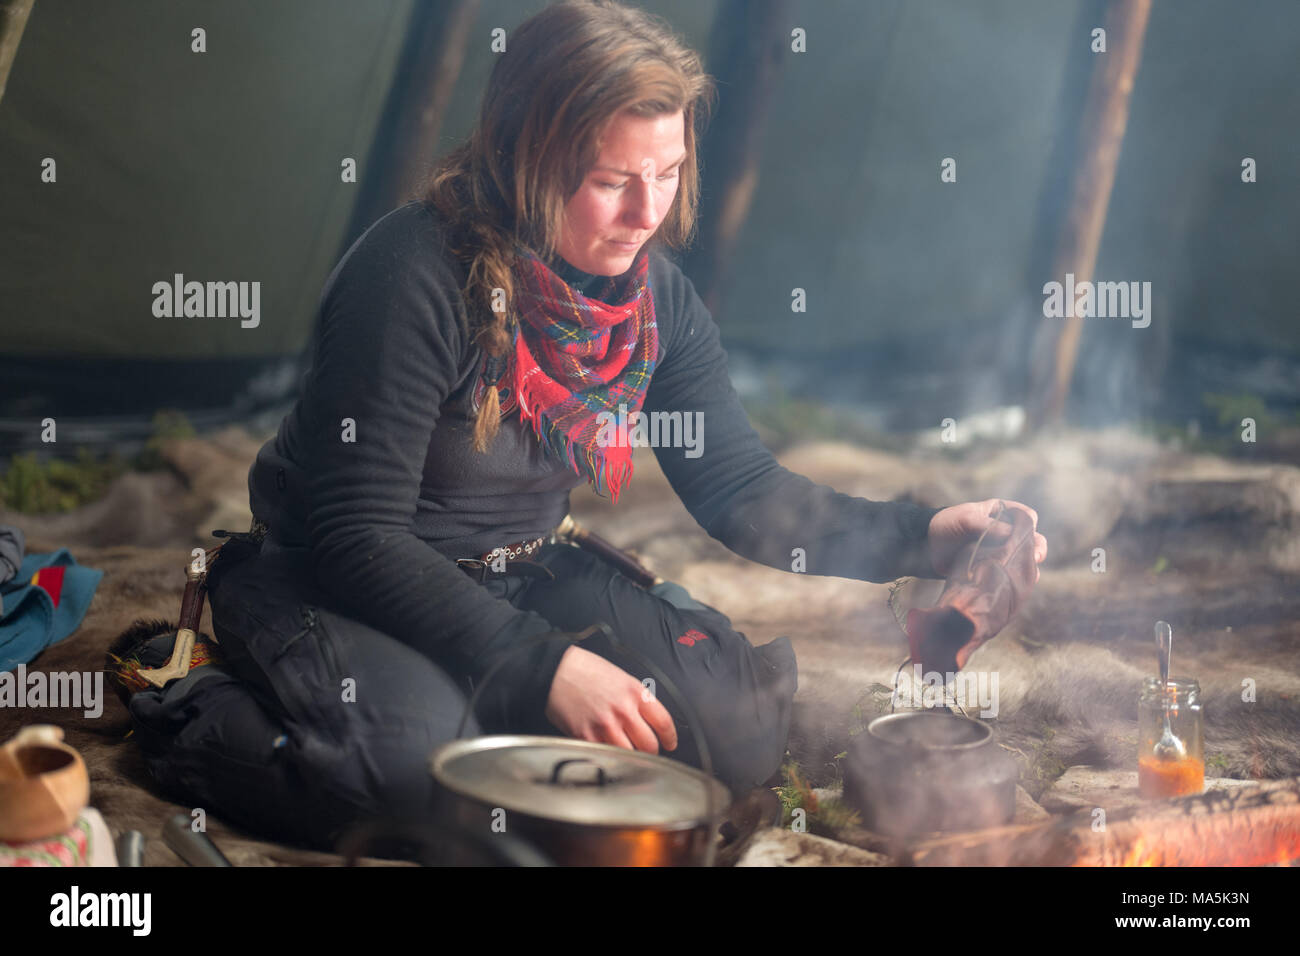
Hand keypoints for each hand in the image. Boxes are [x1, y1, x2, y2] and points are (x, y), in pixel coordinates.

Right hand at [544, 644, 677, 753]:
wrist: (556, 671)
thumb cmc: (585, 670)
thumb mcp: (620, 677)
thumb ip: (635, 699)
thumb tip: (646, 721)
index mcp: (635, 692)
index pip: (664, 722)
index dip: (670, 738)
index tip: (670, 744)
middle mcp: (623, 710)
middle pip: (649, 745)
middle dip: (651, 752)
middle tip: (647, 752)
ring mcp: (605, 725)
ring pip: (630, 755)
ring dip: (631, 758)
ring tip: (628, 755)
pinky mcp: (587, 737)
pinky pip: (606, 756)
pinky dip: (610, 758)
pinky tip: (608, 754)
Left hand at [927, 498, 1047, 580]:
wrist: (926, 547)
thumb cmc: (945, 525)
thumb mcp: (965, 519)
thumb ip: (988, 525)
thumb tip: (1012, 535)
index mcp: (1000, 513)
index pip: (1026, 516)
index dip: (1030, 524)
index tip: (1026, 534)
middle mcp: (1004, 531)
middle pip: (1032, 538)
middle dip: (1037, 547)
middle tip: (1036, 557)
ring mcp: (1000, 550)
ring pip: (1024, 558)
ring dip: (1029, 565)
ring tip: (1029, 573)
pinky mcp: (994, 567)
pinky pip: (1011, 572)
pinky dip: (1016, 577)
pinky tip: (1017, 583)